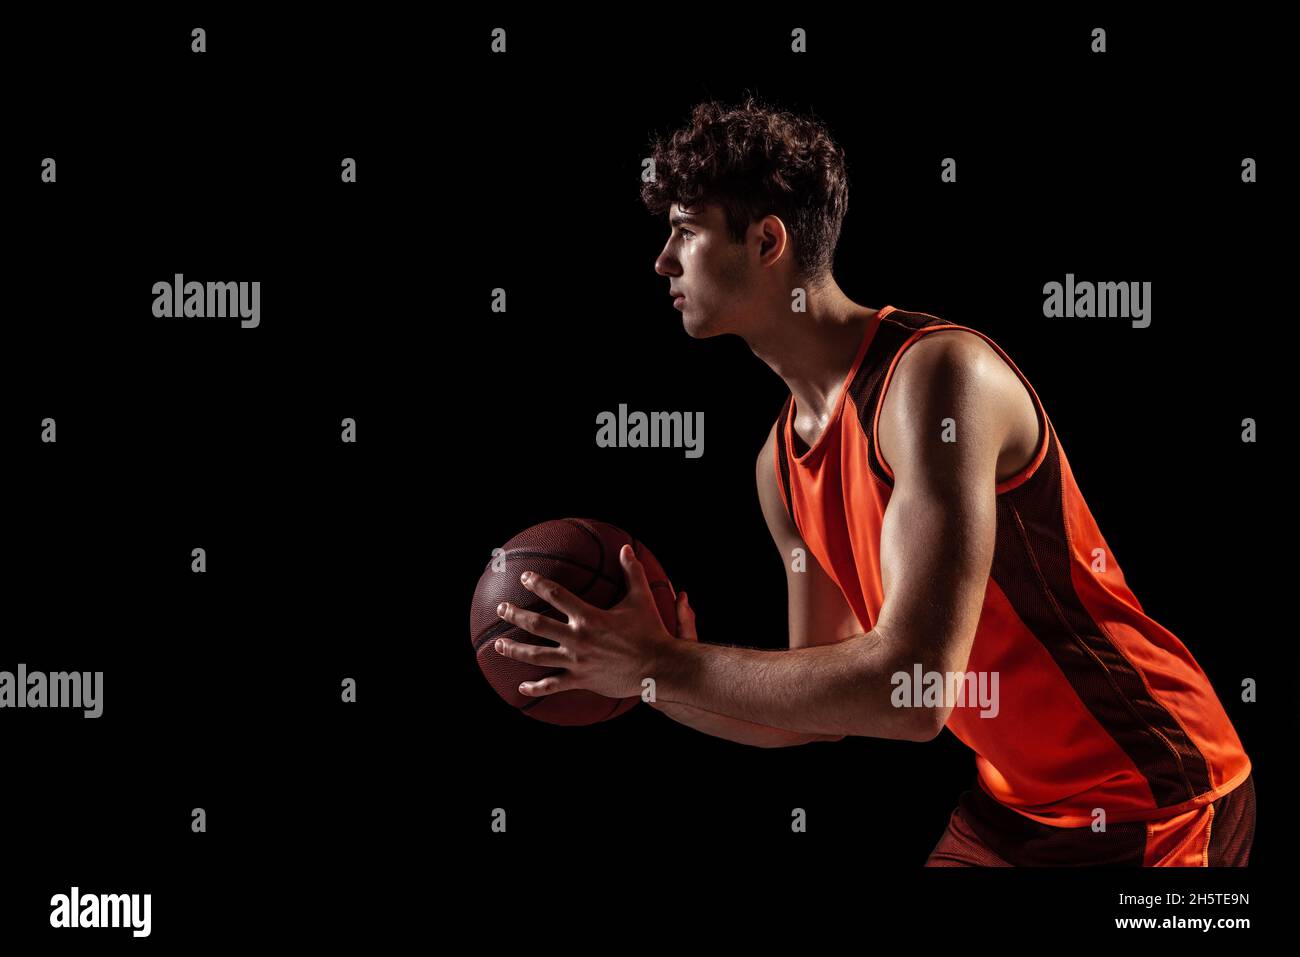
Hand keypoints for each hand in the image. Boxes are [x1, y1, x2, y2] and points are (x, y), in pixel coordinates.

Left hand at [493, 543, 678, 699]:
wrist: (659, 667)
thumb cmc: (651, 631)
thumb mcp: (641, 599)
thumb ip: (632, 572)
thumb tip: (626, 548)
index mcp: (590, 617)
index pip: (556, 595)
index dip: (538, 584)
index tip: (526, 577)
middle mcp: (579, 639)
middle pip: (537, 625)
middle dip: (516, 615)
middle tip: (502, 608)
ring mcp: (577, 661)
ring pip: (538, 656)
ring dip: (515, 650)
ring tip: (499, 644)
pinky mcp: (581, 680)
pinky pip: (554, 685)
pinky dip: (536, 687)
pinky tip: (523, 687)